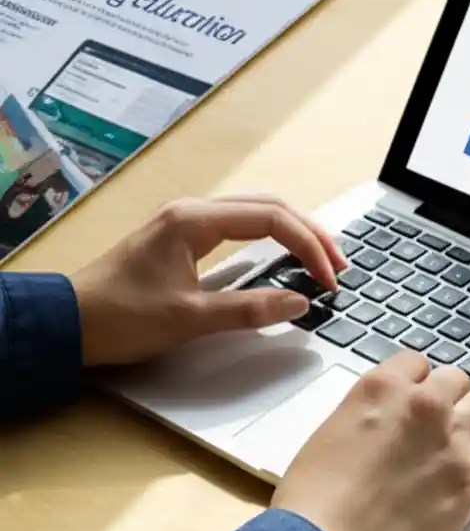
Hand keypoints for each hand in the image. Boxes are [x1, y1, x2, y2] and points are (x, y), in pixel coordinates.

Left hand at [72, 196, 346, 366]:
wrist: (68, 322)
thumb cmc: (120, 317)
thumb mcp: (191, 318)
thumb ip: (250, 309)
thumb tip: (299, 302)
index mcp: (195, 221)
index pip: (273, 220)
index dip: (309, 247)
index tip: (328, 279)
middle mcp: (193, 213)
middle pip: (271, 207)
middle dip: (312, 234)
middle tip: (340, 265)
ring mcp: (187, 223)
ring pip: (258, 214)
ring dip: (295, 233)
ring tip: (322, 260)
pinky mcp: (184, 240)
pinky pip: (241, 227)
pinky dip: (272, 239)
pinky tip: (286, 256)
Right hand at [271, 352, 469, 530]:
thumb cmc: (313, 501)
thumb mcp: (331, 433)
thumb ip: (367, 415)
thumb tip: (384, 424)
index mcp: (382, 388)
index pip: (416, 363)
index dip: (414, 383)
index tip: (411, 400)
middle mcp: (424, 403)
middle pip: (455, 379)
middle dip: (447, 397)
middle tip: (437, 423)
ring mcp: (454, 437)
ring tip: (465, 438)